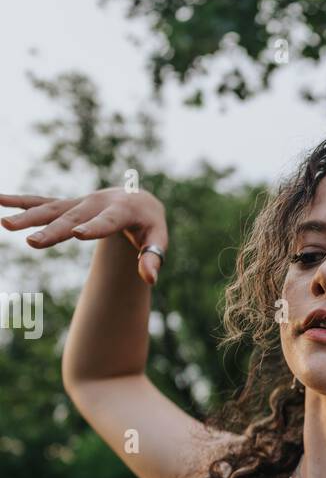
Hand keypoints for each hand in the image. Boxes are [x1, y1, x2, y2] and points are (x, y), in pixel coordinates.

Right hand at [0, 187, 168, 284]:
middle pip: (72, 218)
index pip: (107, 221)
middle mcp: (97, 203)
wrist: (138, 198)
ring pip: (51, 210)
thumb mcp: (158, 239)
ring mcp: (79, 203)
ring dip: (27, 217)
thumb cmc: (149, 224)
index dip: (94, 227)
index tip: (77, 233)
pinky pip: (41, 202)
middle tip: (32, 242)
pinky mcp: (67, 205)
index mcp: (122, 210)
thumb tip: (150, 279)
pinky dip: (20, 201)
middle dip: (52, 230)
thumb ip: (153, 258)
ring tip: (4, 224)